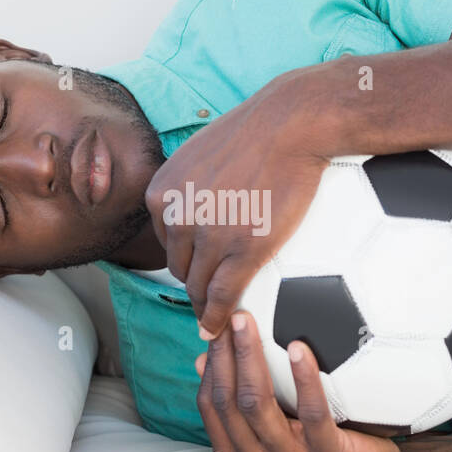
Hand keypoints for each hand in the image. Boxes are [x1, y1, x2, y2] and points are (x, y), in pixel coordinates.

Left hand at [145, 69, 331, 339]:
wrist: (290, 123)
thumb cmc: (254, 131)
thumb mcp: (196, 153)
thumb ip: (185, 183)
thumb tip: (187, 199)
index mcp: (161, 193)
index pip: (165, 240)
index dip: (183, 256)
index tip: (197, 267)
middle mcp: (178, 217)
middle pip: (180, 266)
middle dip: (194, 281)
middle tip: (207, 296)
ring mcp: (210, 236)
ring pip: (198, 286)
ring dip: (205, 306)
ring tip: (213, 319)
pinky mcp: (243, 251)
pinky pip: (222, 296)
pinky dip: (217, 318)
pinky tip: (218, 329)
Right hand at [196, 310, 406, 451]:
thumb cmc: (318, 446)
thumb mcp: (274, 426)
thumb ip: (242, 402)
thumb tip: (204, 360)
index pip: (210, 407)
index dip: (211, 365)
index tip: (214, 330)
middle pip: (229, 401)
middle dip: (225, 354)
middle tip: (231, 316)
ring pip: (258, 403)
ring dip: (250, 357)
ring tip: (248, 323)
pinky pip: (311, 412)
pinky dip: (303, 378)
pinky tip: (299, 349)